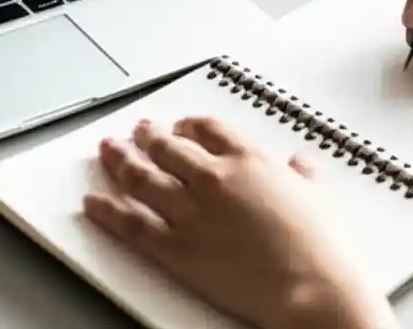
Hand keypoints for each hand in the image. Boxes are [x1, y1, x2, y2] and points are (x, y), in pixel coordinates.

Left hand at [83, 118, 395, 328]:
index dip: (188, 125)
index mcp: (248, 158)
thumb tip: (300, 163)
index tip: (180, 127)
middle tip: (137, 132)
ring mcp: (189, 211)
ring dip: (121, 161)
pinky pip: (131, 223)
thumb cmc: (319, 246)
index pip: (207, 128)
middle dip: (147, 136)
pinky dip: (107, 211)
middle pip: (167, 147)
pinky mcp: (175, 247)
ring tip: (108, 152)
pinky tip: (93, 203)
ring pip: (142, 177)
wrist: (310, 288)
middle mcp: (213, 177)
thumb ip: (304, 174)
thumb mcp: (319, 195)